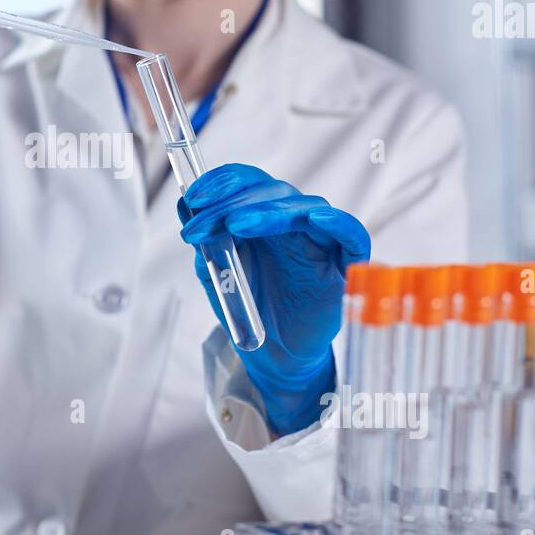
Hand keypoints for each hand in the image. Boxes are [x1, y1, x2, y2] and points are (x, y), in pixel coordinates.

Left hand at [178, 164, 370, 435]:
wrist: (273, 352)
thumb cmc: (251, 307)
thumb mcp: (217, 272)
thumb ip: (206, 240)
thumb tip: (183, 205)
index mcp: (263, 217)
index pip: (248, 183)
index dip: (223, 182)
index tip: (193, 197)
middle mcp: (293, 223)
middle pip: (272, 192)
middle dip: (232, 202)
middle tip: (202, 224)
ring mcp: (320, 240)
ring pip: (304, 208)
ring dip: (267, 211)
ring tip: (235, 225)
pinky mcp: (344, 265)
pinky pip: (351, 236)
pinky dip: (337, 224)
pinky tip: (316, 220)